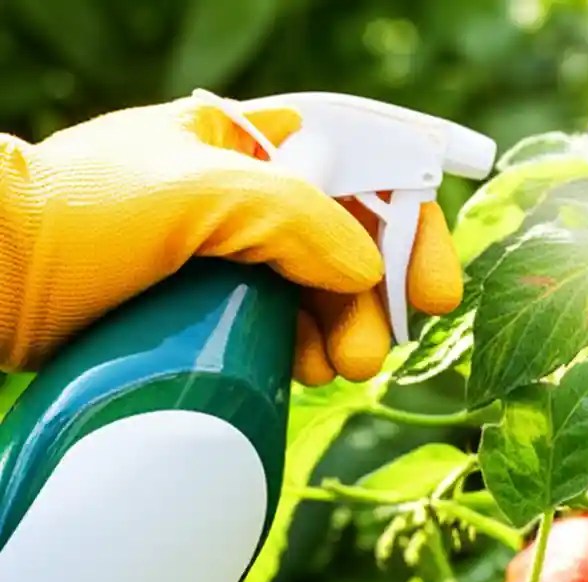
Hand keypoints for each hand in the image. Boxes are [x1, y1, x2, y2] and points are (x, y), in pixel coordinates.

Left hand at [0, 95, 463, 384]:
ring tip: (347, 366)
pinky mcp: (209, 306)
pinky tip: (310, 370)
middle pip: (352, 230)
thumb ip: (299, 220)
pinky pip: (286, 325)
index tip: (438, 269)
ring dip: (350, 327)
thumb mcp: (204, 194)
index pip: (361, 158)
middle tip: (391, 338)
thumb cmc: (83, 215)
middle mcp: (246, 190)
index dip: (411, 205)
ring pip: (323, 286)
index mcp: (248, 140)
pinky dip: (310, 348)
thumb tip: (365, 272)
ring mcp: (228, 252)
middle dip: (382, 285)